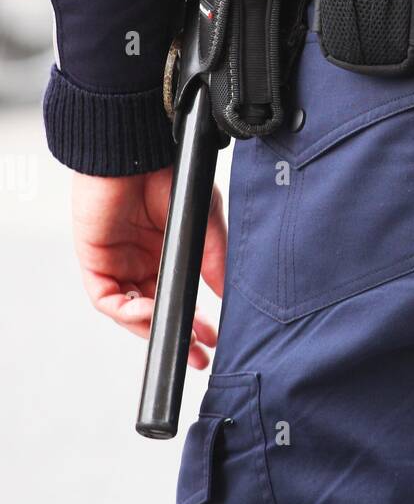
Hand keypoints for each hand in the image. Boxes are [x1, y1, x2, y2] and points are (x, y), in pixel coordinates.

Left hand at [72, 170, 226, 367]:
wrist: (140, 150)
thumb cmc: (170, 174)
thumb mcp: (204, 221)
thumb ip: (214, 259)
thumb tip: (228, 294)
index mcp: (165, 252)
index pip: (176, 297)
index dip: (193, 322)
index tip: (212, 340)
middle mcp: (140, 261)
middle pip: (154, 311)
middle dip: (174, 335)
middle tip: (197, 352)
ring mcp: (117, 263)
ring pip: (130, 311)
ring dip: (151, 326)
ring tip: (177, 332)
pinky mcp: (95, 261)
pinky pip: (108, 299)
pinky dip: (127, 311)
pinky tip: (148, 311)